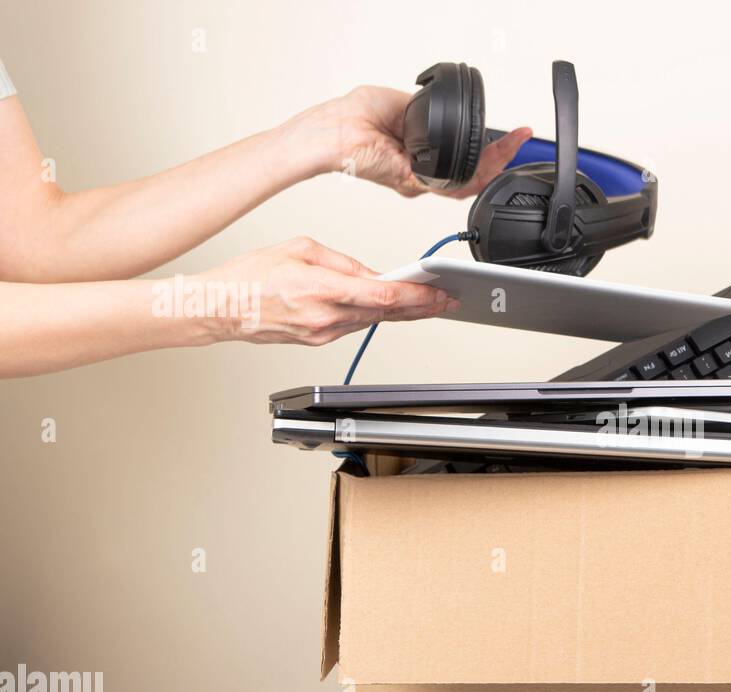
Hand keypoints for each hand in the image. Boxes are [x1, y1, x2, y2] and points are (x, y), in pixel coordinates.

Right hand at [197, 237, 456, 345]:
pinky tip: (389, 309)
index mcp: (322, 290)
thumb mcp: (300, 249)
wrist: (221, 309)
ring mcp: (322, 334)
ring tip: (428, 304)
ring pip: (373, 321)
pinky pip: (354, 326)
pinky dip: (375, 316)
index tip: (439, 293)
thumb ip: (342, 262)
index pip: (383, 294)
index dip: (417, 295)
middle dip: (421, 307)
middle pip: (385, 312)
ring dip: (402, 313)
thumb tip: (372, 272)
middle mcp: (325, 318)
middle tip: (448, 301)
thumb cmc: (251, 277)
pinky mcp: (317, 341)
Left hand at [291, 86, 530, 197]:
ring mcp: (417, 180)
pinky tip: (493, 157)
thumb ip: (419, 109)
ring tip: (512, 146)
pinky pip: (454, 184)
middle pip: (468, 172)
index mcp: (412, 151)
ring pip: (467, 181)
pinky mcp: (414, 184)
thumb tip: (437, 108)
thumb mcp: (393, 101)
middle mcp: (417, 170)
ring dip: (494, 163)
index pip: (454, 153)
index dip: (480, 146)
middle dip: (498, 156)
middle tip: (518, 141)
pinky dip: (478, 171)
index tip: (501, 133)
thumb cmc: (345, 120)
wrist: (329, 133)